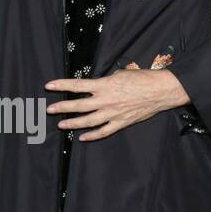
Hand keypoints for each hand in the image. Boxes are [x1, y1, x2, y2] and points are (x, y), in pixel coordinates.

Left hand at [44, 63, 189, 140]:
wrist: (160, 90)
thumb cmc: (143, 79)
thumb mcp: (121, 73)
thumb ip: (106, 80)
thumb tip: (99, 84)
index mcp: (104, 85)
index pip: (78, 85)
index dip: (62, 85)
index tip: (49, 86)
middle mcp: (105, 100)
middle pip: (79, 105)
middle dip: (62, 107)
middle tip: (50, 110)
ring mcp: (112, 113)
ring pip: (88, 121)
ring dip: (73, 123)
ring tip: (61, 125)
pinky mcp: (121, 123)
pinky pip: (103, 131)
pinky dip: (92, 136)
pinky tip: (83, 137)